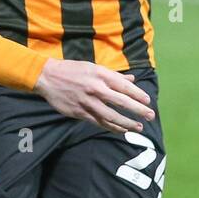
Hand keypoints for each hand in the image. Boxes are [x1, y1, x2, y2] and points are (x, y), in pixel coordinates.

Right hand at [33, 59, 154, 133]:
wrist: (47, 77)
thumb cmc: (72, 70)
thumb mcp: (93, 67)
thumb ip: (113, 75)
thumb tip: (132, 79)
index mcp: (100, 75)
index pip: (124, 86)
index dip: (137, 94)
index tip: (148, 101)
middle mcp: (95, 88)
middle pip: (121, 102)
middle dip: (138, 110)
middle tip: (151, 115)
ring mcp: (87, 102)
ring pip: (111, 116)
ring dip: (127, 123)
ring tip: (138, 127)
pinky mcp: (79, 113)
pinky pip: (99, 122)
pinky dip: (112, 127)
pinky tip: (121, 130)